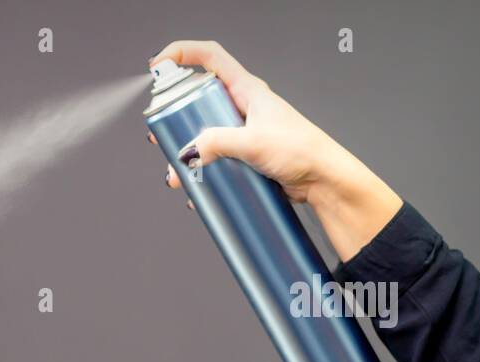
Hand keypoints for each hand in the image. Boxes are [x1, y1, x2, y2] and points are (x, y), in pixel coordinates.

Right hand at [148, 40, 401, 260]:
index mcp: (246, 90)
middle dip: (174, 117)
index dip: (182, 54)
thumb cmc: (301, 151)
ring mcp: (241, 132)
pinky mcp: (243, 156)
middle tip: (160, 133)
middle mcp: (241, 107)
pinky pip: (214, 159)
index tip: (158, 66)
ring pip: (202, 135)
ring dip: (186, 155)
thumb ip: (217, 144)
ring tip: (178, 174)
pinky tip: (196, 190)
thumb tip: (188, 150)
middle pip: (198, 100)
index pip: (210, 57)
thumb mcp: (253, 143)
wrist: (322, 179)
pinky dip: (201, 173)